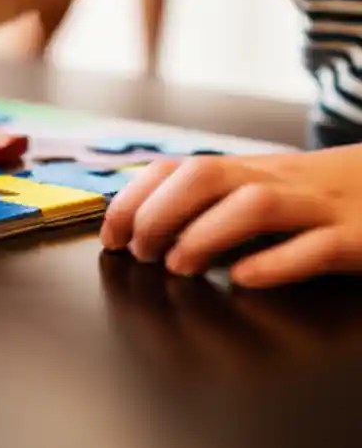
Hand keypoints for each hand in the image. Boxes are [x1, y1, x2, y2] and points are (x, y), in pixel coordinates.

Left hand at [101, 145, 361, 287]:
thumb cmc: (318, 199)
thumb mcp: (261, 190)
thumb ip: (210, 205)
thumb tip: (140, 229)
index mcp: (249, 170)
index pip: (178, 168)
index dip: (135, 198)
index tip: (111, 235)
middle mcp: (277, 180)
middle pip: (206, 176)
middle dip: (159, 213)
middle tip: (141, 253)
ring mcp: (319, 207)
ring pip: (255, 204)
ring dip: (205, 233)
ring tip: (178, 265)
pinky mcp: (358, 238)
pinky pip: (316, 246)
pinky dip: (276, 263)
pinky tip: (244, 279)